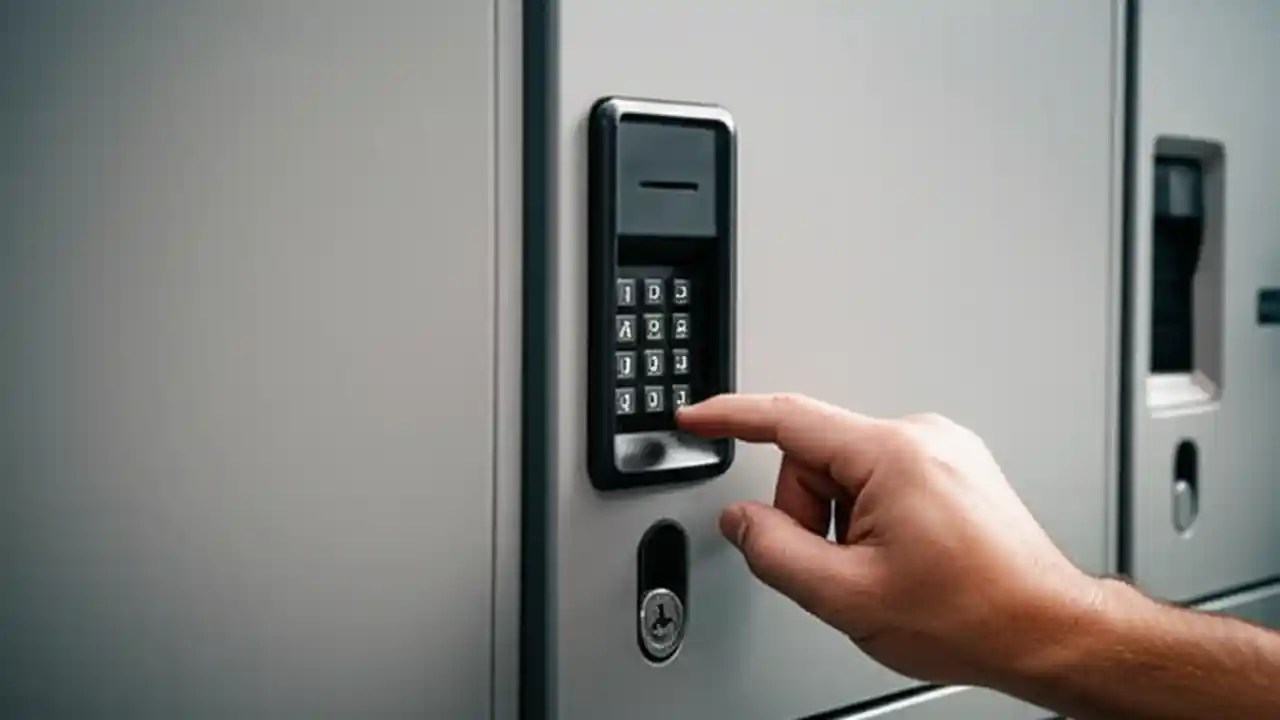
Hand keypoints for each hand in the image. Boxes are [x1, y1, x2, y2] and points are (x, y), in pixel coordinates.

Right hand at [676, 393, 1103, 687]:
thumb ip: (775, 552)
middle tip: (840, 567)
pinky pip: (881, 479)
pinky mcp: (953, 466)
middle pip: (816, 457)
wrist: (1046, 629)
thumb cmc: (973, 614)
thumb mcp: (848, 595)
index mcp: (892, 454)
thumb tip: (741, 521)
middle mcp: (920, 436)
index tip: (695, 417)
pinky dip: (870, 517)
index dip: (730, 417)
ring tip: (882, 569)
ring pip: (847, 473)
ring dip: (843, 522)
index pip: (788, 418)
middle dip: (809, 514)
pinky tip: (900, 557)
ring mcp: (942, 448)